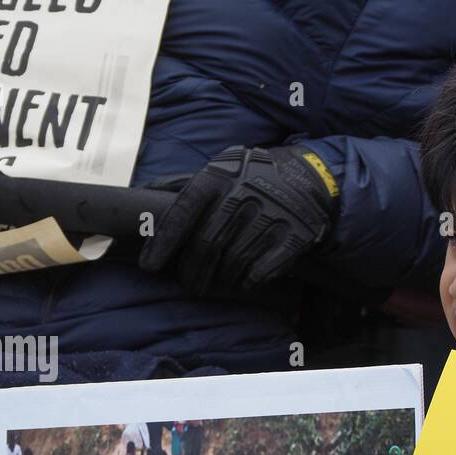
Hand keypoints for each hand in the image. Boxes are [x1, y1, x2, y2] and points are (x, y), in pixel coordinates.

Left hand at [139, 145, 338, 297]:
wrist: (309, 177)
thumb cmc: (252, 177)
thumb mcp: (219, 170)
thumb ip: (183, 183)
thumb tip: (146, 192)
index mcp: (219, 177)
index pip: (183, 213)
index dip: (163, 243)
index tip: (149, 266)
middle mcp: (243, 194)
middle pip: (207, 243)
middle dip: (193, 270)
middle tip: (189, 284)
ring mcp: (271, 215)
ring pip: (234, 260)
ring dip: (220, 278)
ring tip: (214, 284)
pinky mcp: (294, 235)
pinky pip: (262, 269)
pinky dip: (248, 281)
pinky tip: (242, 282)